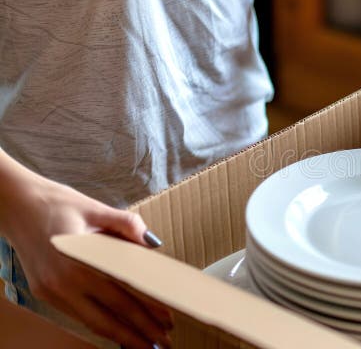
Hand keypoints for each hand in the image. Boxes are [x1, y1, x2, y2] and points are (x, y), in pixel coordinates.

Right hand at [0, 170, 172, 348]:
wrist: (14, 205)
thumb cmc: (56, 204)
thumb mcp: (95, 207)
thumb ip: (127, 224)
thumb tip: (153, 243)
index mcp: (79, 261)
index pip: (123, 293)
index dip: (147, 310)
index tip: (168, 321)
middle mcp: (63, 283)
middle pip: (110, 315)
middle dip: (139, 332)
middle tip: (164, 342)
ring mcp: (51, 291)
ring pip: (92, 321)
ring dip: (120, 334)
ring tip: (145, 343)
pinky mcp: (43, 293)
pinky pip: (77, 314)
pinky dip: (99, 323)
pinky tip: (117, 329)